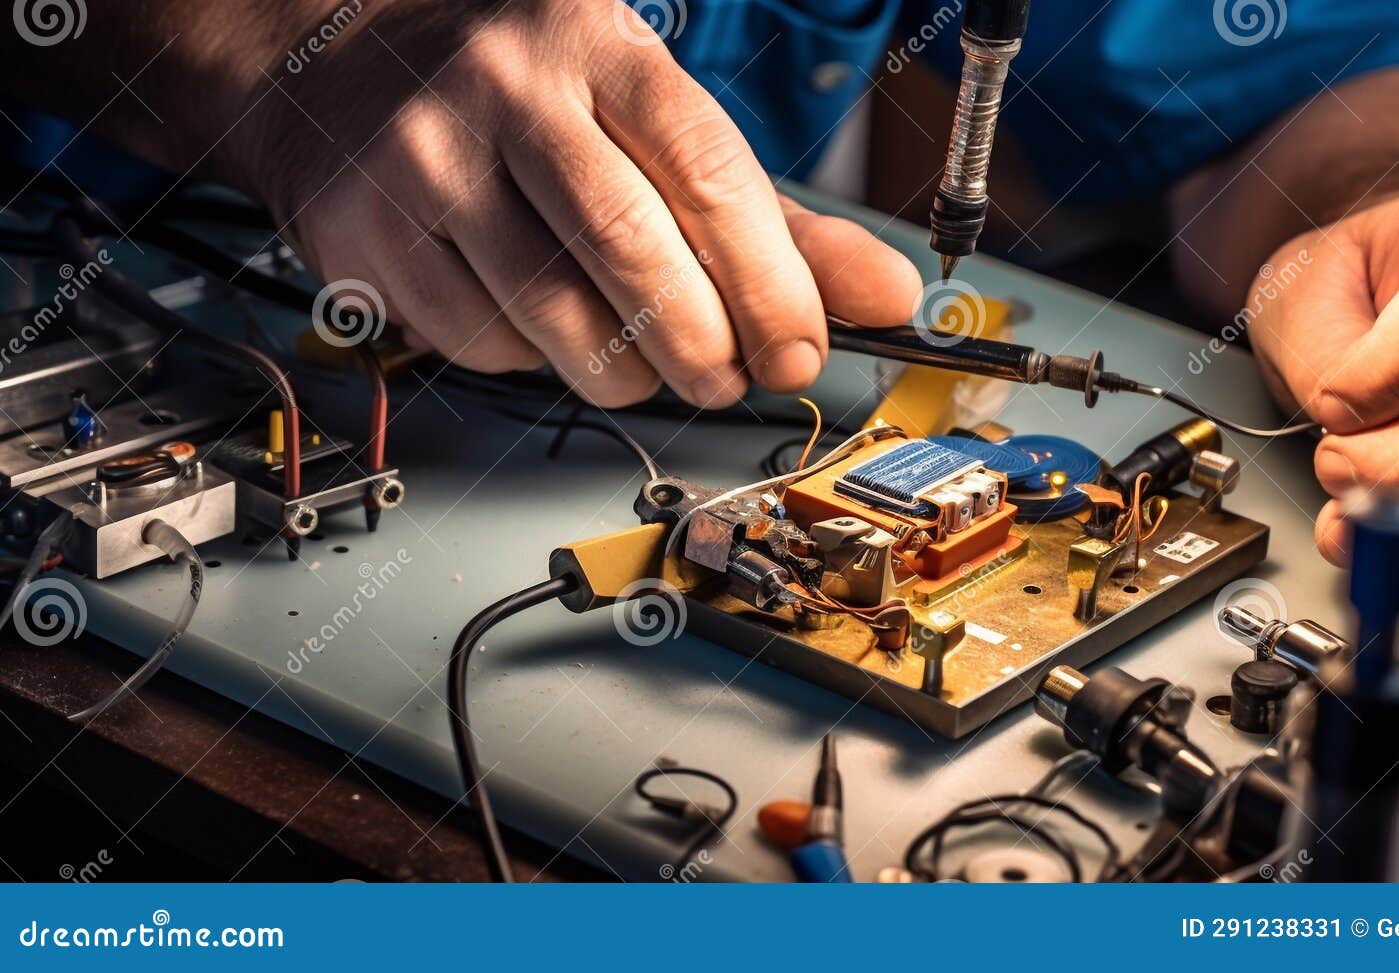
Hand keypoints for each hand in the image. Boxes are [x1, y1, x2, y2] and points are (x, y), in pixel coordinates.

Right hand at [232, 0, 920, 406]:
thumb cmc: (527, 101)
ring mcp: (424, 160)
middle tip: (729, 380)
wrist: (342, 68)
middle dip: (701, 344)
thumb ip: (773, 216)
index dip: (768, 281)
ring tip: (647, 363)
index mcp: (598, 44)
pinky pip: (483, 340)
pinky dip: (536, 361)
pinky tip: (547, 325)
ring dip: (624, 371)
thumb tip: (885, 297)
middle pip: (629, 249)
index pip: (704, 170)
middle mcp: (505, 89)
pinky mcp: (368, 235)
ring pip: (553, 315)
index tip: (801, 351)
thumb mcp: (651, 120)